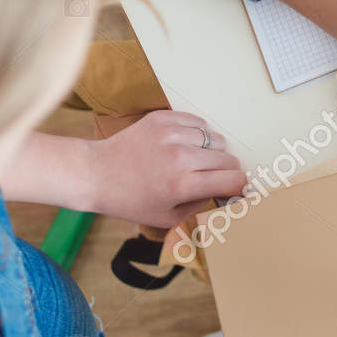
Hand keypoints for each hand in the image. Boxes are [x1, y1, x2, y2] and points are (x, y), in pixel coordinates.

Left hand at [85, 111, 247, 227]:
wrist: (96, 173)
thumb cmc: (130, 201)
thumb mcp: (168, 217)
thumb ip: (202, 205)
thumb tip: (225, 192)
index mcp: (183, 185)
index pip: (234, 179)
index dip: (240, 185)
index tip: (238, 187)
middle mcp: (180, 157)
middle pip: (228, 158)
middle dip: (227, 170)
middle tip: (212, 177)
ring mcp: (171, 134)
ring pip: (215, 138)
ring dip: (210, 151)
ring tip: (193, 160)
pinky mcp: (163, 118)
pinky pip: (197, 123)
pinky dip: (196, 134)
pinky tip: (182, 145)